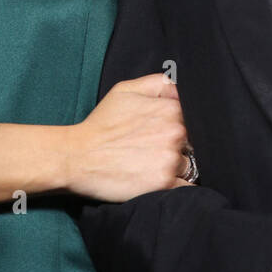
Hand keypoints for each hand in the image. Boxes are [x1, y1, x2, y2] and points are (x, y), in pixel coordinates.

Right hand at [66, 73, 192, 200]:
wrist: (77, 157)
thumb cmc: (101, 125)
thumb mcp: (125, 90)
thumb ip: (158, 84)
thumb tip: (181, 90)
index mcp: (170, 108)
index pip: (194, 120)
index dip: (182, 128)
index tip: (165, 135)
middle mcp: (175, 132)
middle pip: (194, 144)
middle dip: (180, 148)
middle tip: (155, 152)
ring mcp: (171, 158)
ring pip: (190, 166)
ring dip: (178, 169)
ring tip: (153, 168)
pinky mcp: (164, 183)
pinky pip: (187, 188)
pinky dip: (178, 188)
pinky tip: (158, 183)